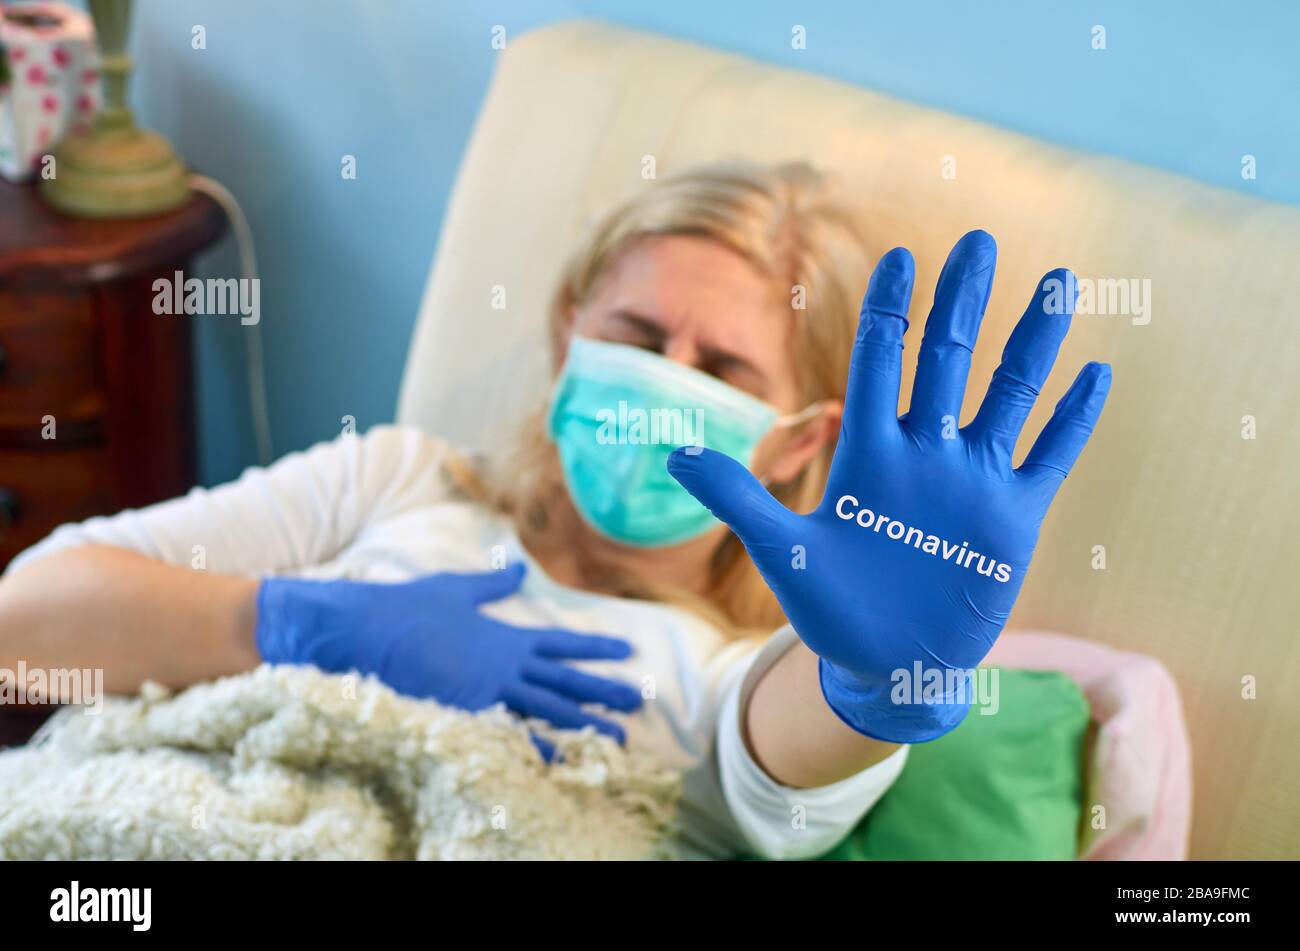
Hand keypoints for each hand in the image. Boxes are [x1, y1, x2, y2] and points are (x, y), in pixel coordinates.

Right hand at [254, 562, 641, 742]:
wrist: (368, 631)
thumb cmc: (407, 607)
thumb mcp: (455, 589)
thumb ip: (491, 583)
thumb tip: (517, 567)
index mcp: (506, 635)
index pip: (561, 644)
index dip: (595, 648)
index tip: (627, 651)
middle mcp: (506, 664)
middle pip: (566, 682)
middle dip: (604, 692)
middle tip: (638, 701)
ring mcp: (490, 691)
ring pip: (550, 711)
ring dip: (586, 725)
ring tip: (617, 738)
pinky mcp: (469, 713)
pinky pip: (512, 736)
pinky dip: (539, 749)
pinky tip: (562, 761)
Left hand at [668, 230, 1109, 742]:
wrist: (887, 663)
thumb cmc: (830, 609)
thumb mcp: (782, 551)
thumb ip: (738, 499)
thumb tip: (672, 454)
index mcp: (869, 454)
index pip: (878, 364)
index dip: (889, 312)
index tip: (899, 257)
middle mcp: (924, 453)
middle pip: (946, 361)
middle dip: (962, 302)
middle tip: (978, 240)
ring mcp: (971, 479)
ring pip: (1007, 395)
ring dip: (1032, 343)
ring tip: (1060, 283)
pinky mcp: (1012, 515)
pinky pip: (1048, 455)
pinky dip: (1071, 419)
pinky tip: (1096, 373)